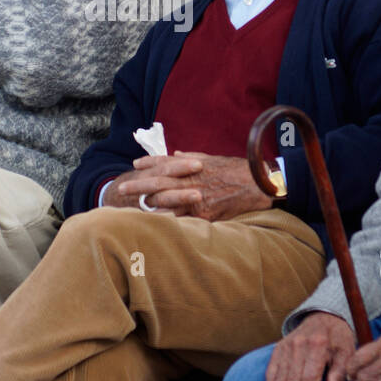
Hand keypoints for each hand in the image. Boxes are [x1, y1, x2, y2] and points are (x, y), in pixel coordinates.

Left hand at [114, 152, 274, 221]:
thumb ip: (193, 156)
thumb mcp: (214, 158)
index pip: (165, 163)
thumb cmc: (239, 169)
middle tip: (121, 188)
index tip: (135, 164)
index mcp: (193, 166)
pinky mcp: (205, 213)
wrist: (260, 183)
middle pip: (159, 183)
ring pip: (166, 202)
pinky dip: (167, 222)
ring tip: (131, 209)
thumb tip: (177, 153)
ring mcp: (197, 198)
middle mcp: (191, 181)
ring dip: (148, 206)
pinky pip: (182, 219)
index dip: (149, 164)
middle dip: (139, 185)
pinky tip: (154, 227)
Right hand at [265, 312, 357, 380]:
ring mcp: (285, 347)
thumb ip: (340, 373)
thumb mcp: (346, 351)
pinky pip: (270, 372)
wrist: (323, 316)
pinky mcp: (277, 349)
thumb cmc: (337, 337)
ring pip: (280, 379)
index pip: (309, 377)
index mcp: (317, 345)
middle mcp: (298, 345)